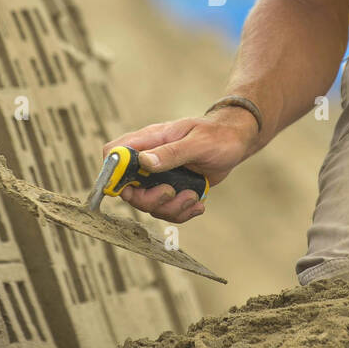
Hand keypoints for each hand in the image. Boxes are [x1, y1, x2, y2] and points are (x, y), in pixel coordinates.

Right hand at [100, 108, 259, 223]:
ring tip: (193, 196)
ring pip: (149, 204)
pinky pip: (168, 210)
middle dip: (148, 199)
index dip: (113, 172)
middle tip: (171, 193)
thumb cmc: (217, 135)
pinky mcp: (174, 189)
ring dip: (171, 208)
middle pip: (128, 188)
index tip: (130, 185)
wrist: (235, 143)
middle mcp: (150, 160)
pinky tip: (198, 203)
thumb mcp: (197, 142)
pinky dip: (182, 212)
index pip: (114, 153)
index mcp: (150, 140)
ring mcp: (161, 177)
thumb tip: (144, 161)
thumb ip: (171, 152)